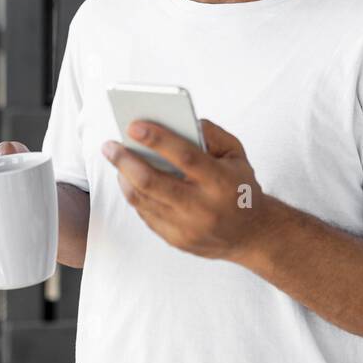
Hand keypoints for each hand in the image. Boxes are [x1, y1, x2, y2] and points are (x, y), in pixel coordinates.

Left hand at [102, 119, 274, 262]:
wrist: (252, 235)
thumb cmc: (240, 186)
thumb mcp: (236, 154)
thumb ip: (211, 133)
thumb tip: (176, 121)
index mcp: (221, 181)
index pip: (184, 157)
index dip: (157, 139)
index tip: (133, 125)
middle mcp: (203, 207)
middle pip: (152, 182)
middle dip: (125, 160)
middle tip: (110, 145)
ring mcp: (187, 228)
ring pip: (142, 200)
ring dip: (124, 177)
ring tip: (116, 159)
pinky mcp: (176, 241)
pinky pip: (145, 215)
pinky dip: (134, 194)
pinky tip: (129, 179)